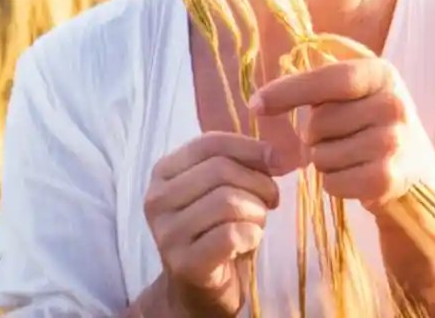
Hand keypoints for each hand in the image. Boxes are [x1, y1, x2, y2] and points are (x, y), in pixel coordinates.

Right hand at [144, 132, 279, 316]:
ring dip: (257, 213)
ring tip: (256, 224)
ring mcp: (167, 233)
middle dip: (259, 184)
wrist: (198, 291)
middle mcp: (157, 200)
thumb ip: (241, 164)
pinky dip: (252, 235)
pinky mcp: (184, 263)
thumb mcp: (223, 189)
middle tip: (270, 201)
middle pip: (221, 170)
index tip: (276, 161)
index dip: (249, 148)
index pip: (209, 143)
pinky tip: (249, 242)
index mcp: (163, 173)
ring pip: (228, 201)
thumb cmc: (215, 233)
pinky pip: (231, 235)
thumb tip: (277, 153)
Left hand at [249, 55, 434, 212]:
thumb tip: (260, 100)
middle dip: (313, 134)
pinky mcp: (387, 180)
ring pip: (321, 156)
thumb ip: (314, 82)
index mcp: (382, 74)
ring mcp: (394, 144)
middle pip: (318, 123)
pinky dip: (333, 183)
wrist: (414, 169)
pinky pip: (332, 182)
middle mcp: (394, 105)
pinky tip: (354, 174)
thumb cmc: (370, 122)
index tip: (255, 104)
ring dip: (323, 160)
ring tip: (349, 155)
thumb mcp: (354, 89)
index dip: (288, 91)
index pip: (328, 80)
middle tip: (337, 136)